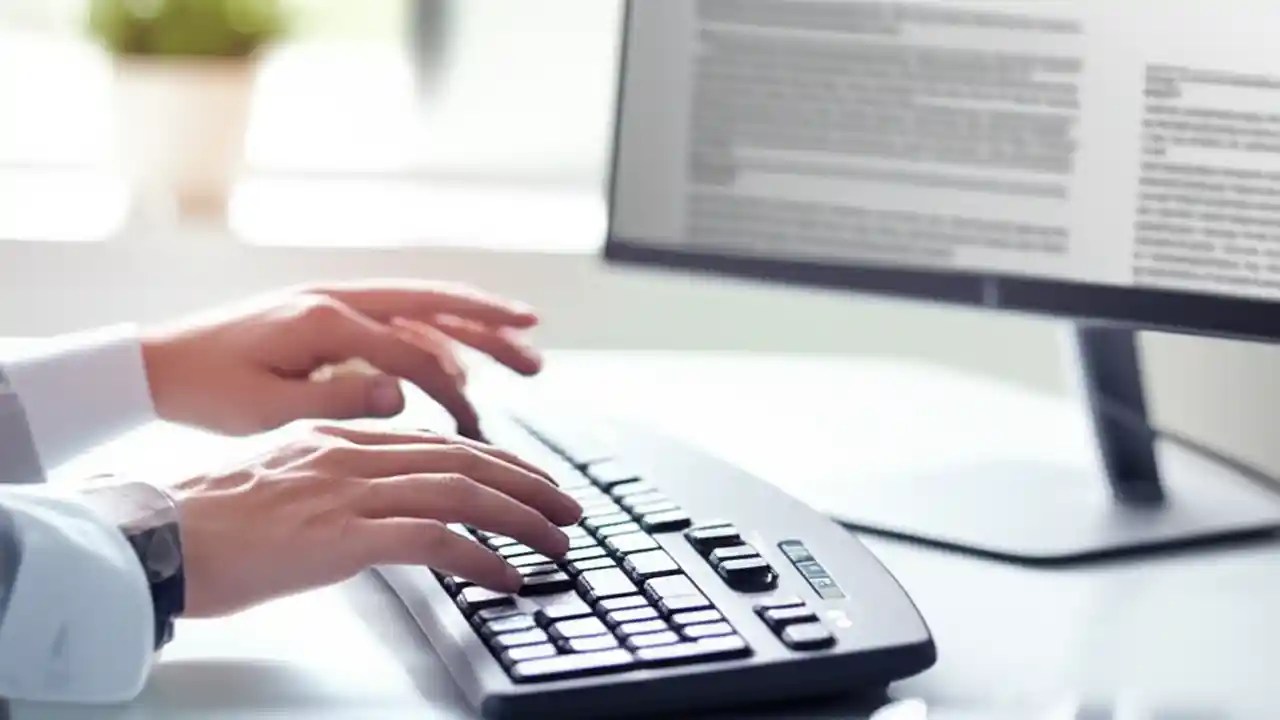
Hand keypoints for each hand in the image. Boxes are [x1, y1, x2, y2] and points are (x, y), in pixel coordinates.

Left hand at [141, 281, 542, 437]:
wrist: (158, 364)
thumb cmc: (207, 388)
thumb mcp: (268, 407)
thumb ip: (340, 399)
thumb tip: (404, 397)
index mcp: (324, 318)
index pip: (409, 349)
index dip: (448, 384)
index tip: (476, 419)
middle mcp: (338, 301)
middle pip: (432, 306)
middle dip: (488, 325)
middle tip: (534, 345)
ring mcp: (337, 306)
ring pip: (422, 312)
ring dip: (471, 333)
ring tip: (520, 355)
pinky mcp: (332, 320)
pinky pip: (400, 326)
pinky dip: (436, 344)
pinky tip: (457, 373)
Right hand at [170, 424, 581, 617]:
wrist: (154, 538)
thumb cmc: (210, 521)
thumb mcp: (284, 480)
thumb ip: (338, 478)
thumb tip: (380, 500)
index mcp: (341, 435)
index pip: (442, 442)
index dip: (499, 461)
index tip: (533, 483)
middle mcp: (354, 452)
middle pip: (466, 459)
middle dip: (529, 485)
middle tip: (569, 511)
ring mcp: (349, 490)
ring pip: (462, 491)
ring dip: (522, 520)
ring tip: (557, 545)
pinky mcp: (341, 535)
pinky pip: (434, 539)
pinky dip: (482, 557)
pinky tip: (508, 578)